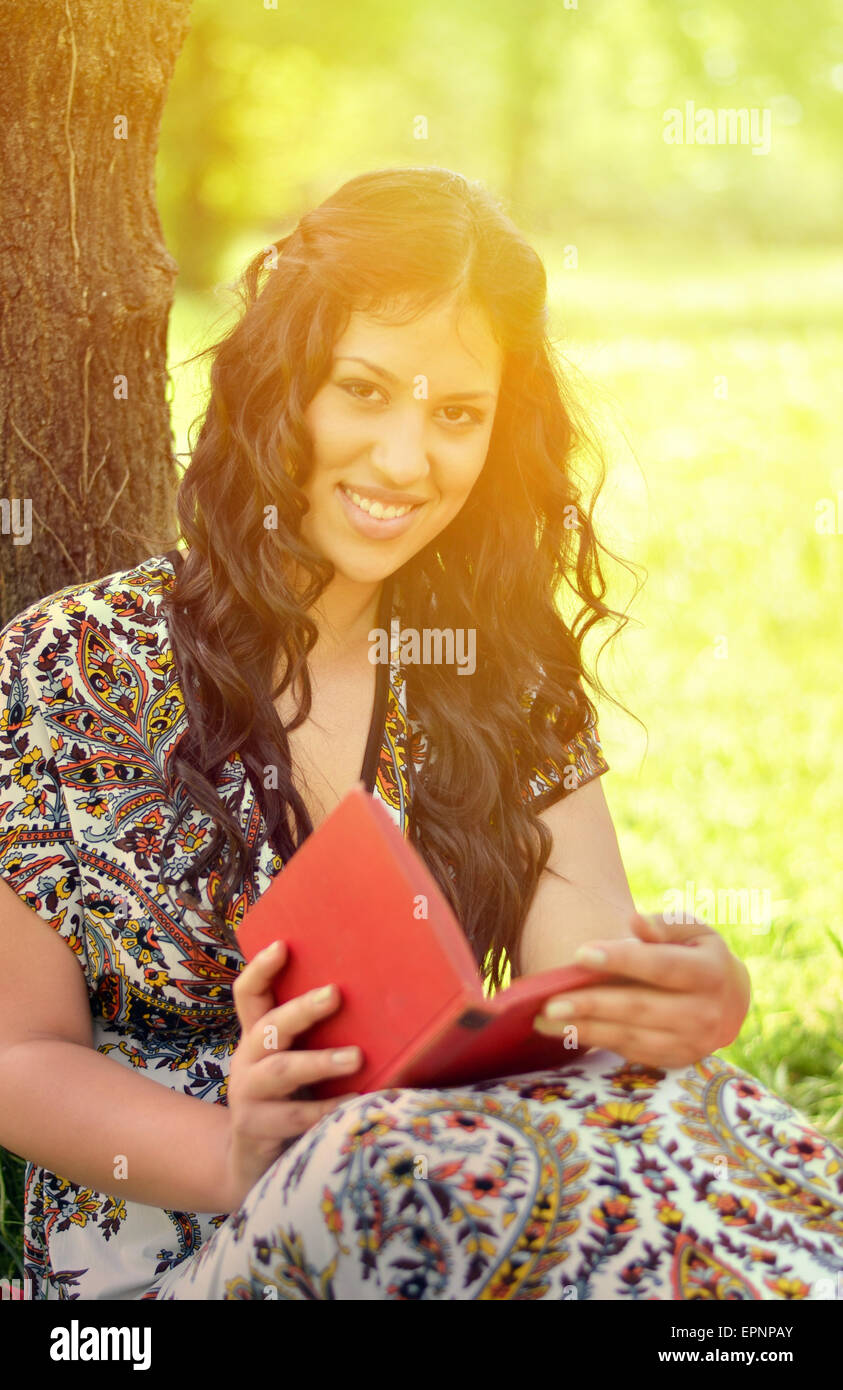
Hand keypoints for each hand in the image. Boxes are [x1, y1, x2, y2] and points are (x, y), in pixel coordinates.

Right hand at [222, 939, 362, 1208]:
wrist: (251, 1164)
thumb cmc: (289, 1099)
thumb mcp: (292, 1062)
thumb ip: (315, 1037)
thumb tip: (382, 1000)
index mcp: (256, 1037)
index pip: (248, 994)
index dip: (261, 968)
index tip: (284, 945)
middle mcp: (247, 1060)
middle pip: (268, 1027)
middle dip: (301, 1010)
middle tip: (335, 994)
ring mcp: (248, 1096)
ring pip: (280, 1071)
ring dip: (318, 1062)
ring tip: (355, 1057)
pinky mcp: (257, 1130)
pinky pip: (295, 1118)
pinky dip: (327, 1109)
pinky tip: (356, 1104)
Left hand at [533, 911, 750, 1068]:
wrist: (730, 1002)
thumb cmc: (699, 955)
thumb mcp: (693, 931)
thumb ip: (665, 925)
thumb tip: (635, 923)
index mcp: (709, 973)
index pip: (660, 967)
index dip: (621, 961)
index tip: (581, 954)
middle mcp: (703, 1013)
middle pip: (639, 1008)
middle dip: (591, 1004)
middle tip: (550, 1001)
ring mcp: (691, 1042)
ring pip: (630, 1036)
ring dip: (585, 1029)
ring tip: (545, 1020)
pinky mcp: (675, 1060)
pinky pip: (630, 1052)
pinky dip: (597, 1042)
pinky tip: (566, 1032)